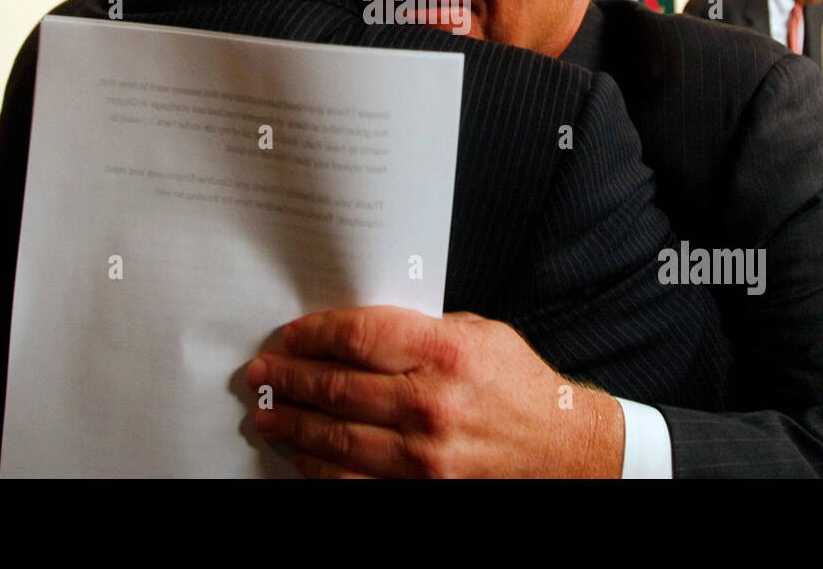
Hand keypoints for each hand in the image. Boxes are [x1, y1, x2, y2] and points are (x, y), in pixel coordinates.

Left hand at [246, 306, 623, 477]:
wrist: (563, 451)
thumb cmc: (519, 386)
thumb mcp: (478, 334)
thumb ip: (418, 330)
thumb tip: (353, 331)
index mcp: (446, 353)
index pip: (358, 336)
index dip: (313, 334)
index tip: (290, 335)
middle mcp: (431, 405)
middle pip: (336, 387)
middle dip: (288, 379)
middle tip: (259, 373)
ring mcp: (425, 458)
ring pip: (335, 440)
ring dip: (290, 424)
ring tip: (265, 413)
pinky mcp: (421, 493)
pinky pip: (353, 483)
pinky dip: (317, 468)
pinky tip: (300, 453)